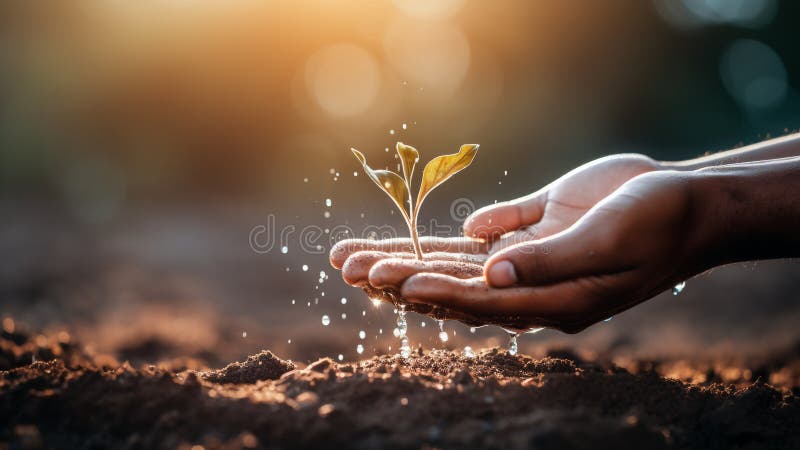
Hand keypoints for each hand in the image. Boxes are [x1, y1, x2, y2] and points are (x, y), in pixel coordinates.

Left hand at [330, 154, 666, 329]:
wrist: (686, 202)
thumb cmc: (657, 222)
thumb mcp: (609, 241)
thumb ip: (550, 259)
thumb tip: (492, 270)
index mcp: (552, 300)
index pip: (478, 301)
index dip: (431, 291)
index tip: (386, 279)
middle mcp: (531, 285)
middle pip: (452, 287)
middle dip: (398, 277)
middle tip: (344, 267)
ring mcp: (528, 258)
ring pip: (454, 264)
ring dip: (406, 258)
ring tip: (354, 256)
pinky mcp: (530, 229)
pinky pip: (482, 236)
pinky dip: (448, 239)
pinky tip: (414, 239)